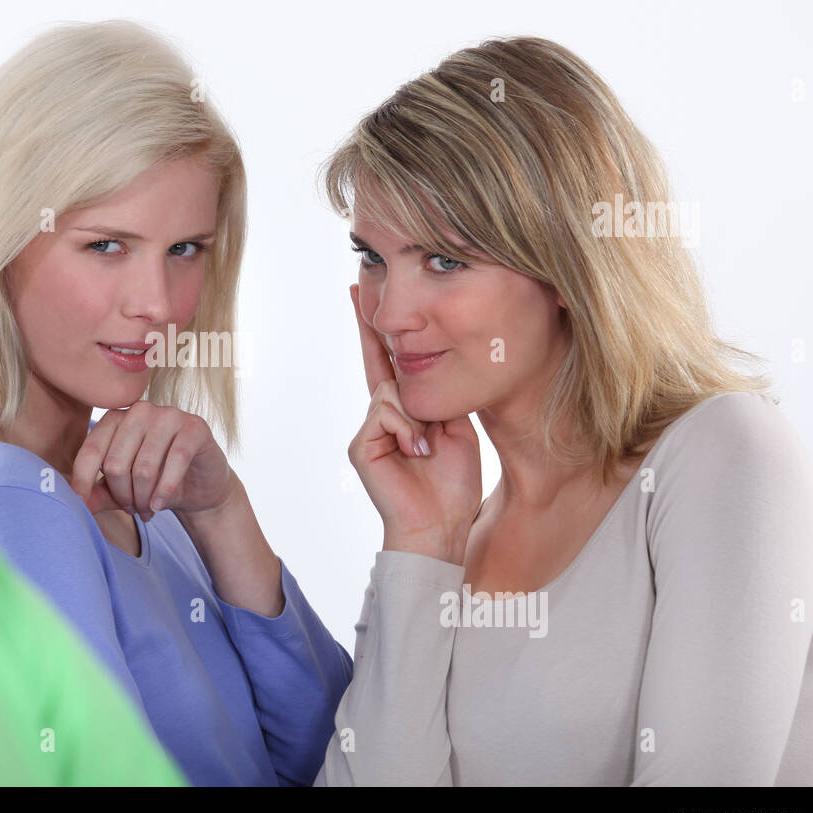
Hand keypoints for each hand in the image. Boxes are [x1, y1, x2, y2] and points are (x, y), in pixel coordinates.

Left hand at [71, 401, 233, 521]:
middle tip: (132, 509)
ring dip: (144, 498)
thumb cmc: (157, 482)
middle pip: (116, 463)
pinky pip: (175, 462)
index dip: (82, 481)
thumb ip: (97, 492)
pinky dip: (165, 490)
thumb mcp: (122, 490)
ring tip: (147, 509)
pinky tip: (160, 505)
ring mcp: (169, 415)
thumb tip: (74, 503)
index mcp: (116, 418)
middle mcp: (140, 411)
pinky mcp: (195, 427)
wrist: (200, 486)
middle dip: (122, 496)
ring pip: (144, 467)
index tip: (79, 506)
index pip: (91, 449)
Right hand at [348, 283, 481, 561]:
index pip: (390, 364)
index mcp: (407, 412)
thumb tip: (425, 368)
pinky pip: (384, 412)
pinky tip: (418, 450)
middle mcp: (383, 417)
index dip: (379, 333)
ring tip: (429, 444)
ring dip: (417, 416)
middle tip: (356, 287)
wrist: (438, 525)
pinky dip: (407, 428)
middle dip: (371, 329)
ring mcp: (369, 430)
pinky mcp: (361, 445)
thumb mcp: (455, 429)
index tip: (366, 298)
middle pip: (380, 365)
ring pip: (389, 390)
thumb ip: (438, 399)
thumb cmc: (452, 484)